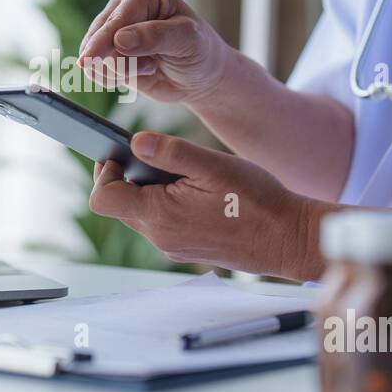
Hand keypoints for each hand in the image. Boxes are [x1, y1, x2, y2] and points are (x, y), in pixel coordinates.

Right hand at [78, 0, 232, 105]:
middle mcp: (123, 5)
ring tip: (150, 66)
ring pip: (94, 56)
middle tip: (152, 65)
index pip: (117, 19)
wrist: (200, 77)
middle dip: (122, 61)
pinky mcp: (107, 51)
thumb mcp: (187, 40)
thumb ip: (155, 37)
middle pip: (99, 38)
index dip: (103, 41)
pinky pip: (95, 70)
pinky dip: (113, 79)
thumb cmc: (200, 52)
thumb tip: (120, 39)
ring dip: (120, 71)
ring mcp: (113, 29)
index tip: (89, 59)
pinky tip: (138, 72)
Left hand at [89, 132, 322, 277]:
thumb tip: (134, 142)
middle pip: (118, 205)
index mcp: (160, 215)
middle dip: (127, 178)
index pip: (103, 198)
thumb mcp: (213, 166)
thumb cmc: (256, 201)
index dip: (105, 173)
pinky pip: (161, 224)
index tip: (122, 154)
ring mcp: (172, 247)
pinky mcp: (185, 250)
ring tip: (182, 175)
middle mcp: (160, 237)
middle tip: (153, 157)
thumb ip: (170, 152)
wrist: (288, 239)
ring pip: (140, 214)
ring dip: (149, 192)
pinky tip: (195, 193)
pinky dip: (166, 206)